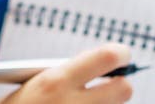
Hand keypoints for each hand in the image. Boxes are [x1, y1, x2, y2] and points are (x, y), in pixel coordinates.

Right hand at [0, 44, 133, 103]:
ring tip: (84, 102)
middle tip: (113, 82)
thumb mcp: (31, 85)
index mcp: (56, 81)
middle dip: (120, 84)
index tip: (121, 54)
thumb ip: (63, 74)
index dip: (120, 54)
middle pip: (124, 90)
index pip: (108, 57)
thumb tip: (99, 66)